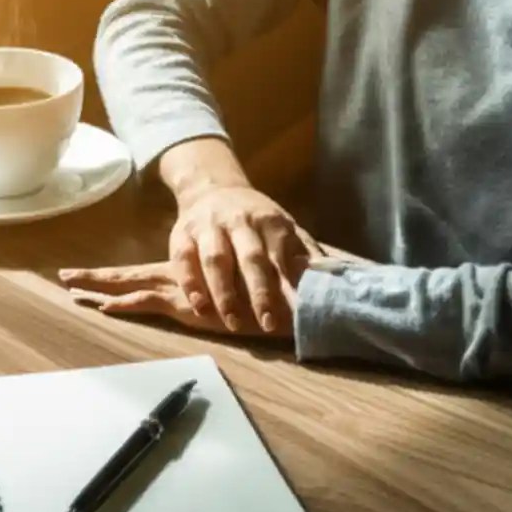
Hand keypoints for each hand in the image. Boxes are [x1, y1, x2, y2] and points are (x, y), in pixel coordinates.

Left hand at [59, 261, 296, 337]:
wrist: (290, 296)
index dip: (115, 277)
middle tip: (63, 276)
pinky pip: (151, 302)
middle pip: (130, 274)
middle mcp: (180, 276)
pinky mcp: (189, 304)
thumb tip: (209, 307)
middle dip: (96, 276)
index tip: (87, 280)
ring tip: (69, 285)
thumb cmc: (267, 297)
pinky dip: (126, 303)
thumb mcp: (238, 298)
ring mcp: (183, 288)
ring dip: (100, 284)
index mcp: (186, 274)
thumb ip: (223, 298)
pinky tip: (103, 304)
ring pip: (132, 282)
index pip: (143, 274)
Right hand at [169, 184, 322, 333]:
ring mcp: (209, 226)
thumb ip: (303, 252)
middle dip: (259, 292)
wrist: (212, 188)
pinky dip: (190, 283)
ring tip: (232, 323)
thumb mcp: (283, 227)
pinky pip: (184, 260)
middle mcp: (239, 220)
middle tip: (267, 324)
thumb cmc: (255, 218)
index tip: (298, 311)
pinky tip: (199, 306)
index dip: (289, 283)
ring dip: (224, 293)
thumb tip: (329, 277)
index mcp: (269, 220)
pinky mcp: (182, 234)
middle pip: (250, 258)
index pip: (281, 254)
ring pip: (216, 260)